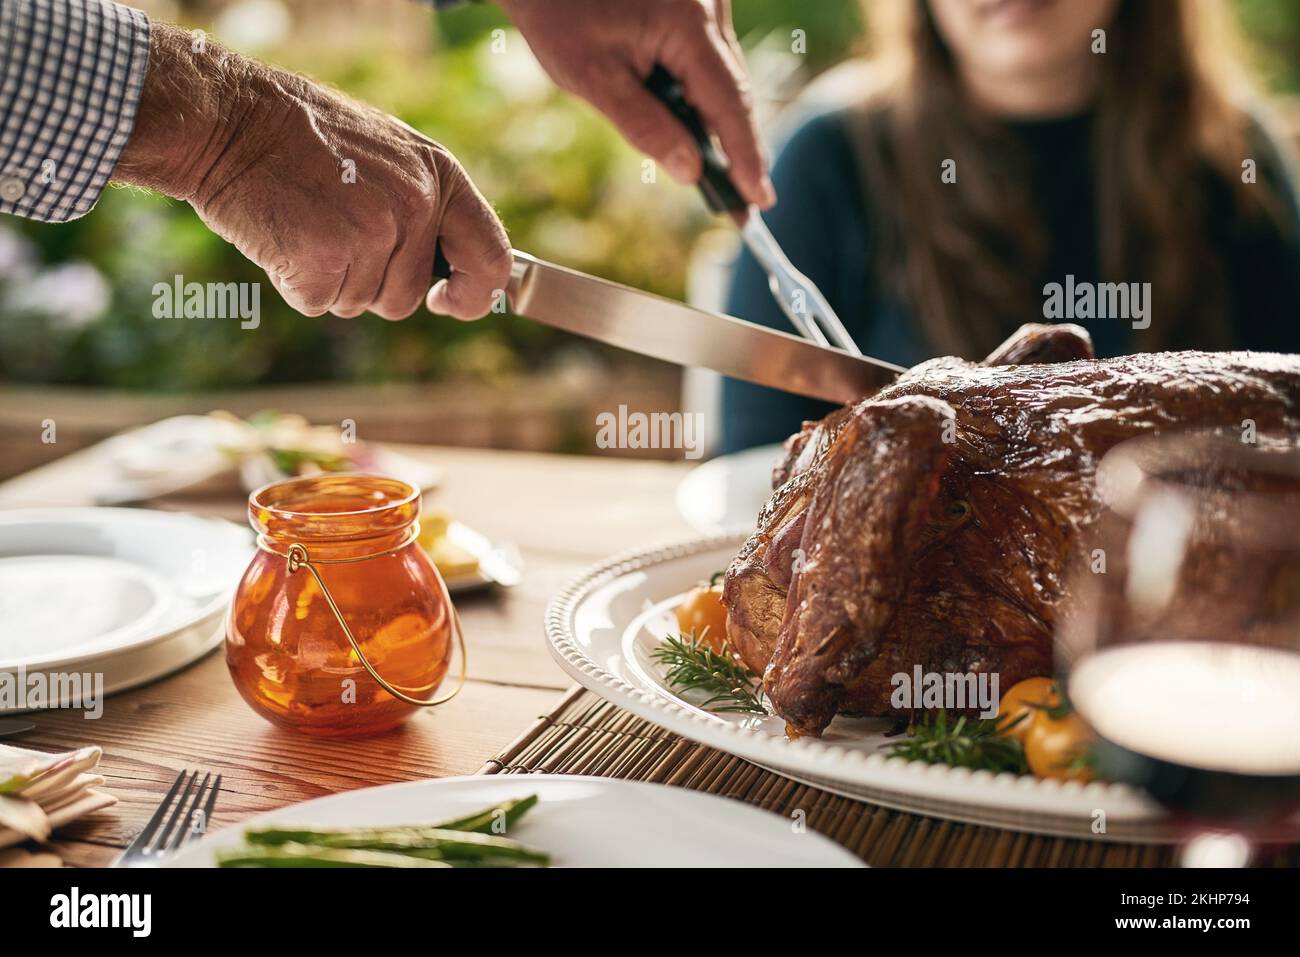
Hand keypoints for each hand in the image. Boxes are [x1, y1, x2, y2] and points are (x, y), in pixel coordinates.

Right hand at [115, 24, 508, 319]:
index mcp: (441, 177)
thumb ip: (427, 205)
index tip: (445, 302)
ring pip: (362, 303)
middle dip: (371, 282)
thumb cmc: (306, 138)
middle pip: (407, 296)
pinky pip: (319, 303)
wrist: (231, 118)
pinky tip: (284, 236)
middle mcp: (417, 207)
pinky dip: (296, 283)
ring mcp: (373, 234)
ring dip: (332, 281)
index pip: (492, 259)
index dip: (473, 295)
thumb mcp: (390, 154)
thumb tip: (454, 269)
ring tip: (308, 224)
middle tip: (332, 232)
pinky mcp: (326, 260)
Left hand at [500, 0, 774, 208]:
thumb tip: (691, 172)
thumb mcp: (592, 77)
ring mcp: (707, 4)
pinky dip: (704, 98)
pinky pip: (710, 61)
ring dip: (721, 125)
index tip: (759, 199)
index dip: (746, 155)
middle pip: (734, 90)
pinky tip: (699, 133)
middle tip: (748, 205)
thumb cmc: (557, 12)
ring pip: (725, 77)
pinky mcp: (696, 7)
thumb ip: (644, 125)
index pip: (729, 102)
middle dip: (739, 149)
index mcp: (688, 24)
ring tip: (727, 181)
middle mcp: (709, 8)